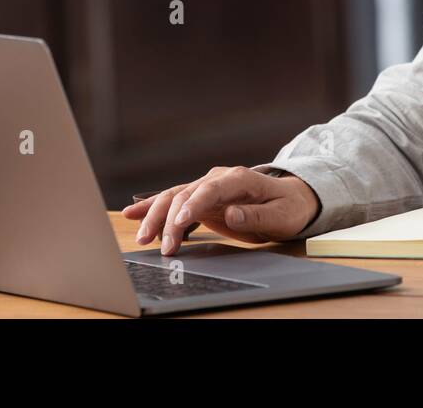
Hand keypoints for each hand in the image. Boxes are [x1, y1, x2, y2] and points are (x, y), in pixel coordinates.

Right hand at [121, 166, 320, 255]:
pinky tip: (132, 213)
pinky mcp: (200, 199)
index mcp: (240, 178)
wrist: (290, 199)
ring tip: (141, 237)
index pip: (212, 189)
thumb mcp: (281, 216)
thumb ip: (256, 215)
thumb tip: (231, 214)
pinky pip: (173, 201)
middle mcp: (218, 179)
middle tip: (159, 245)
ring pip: (174, 197)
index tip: (180, 222)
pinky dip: (152, 207)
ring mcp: (207, 187)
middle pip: (186, 194)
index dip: (194, 204)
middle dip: (170, 219)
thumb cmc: (288, 207)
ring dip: (156, 216)